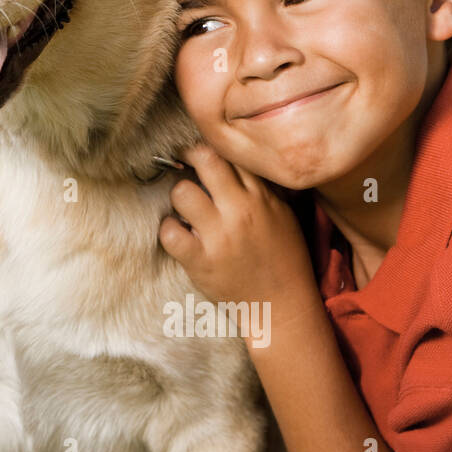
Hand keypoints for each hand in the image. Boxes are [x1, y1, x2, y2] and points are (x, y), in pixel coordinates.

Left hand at [157, 144, 315, 312]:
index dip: (211, 146)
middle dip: (188, 157)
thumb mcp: (283, 215)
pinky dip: (168, 230)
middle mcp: (240, 211)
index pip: (231, 154)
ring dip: (178, 196)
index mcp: (261, 197)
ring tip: (185, 207)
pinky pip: (170, 232)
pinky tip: (178, 234)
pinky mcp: (201, 260)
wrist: (282, 305)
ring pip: (182, 192)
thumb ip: (260, 188)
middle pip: (205, 160)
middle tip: (181, 164)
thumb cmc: (283, 259)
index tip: (200, 151)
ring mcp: (219, 236)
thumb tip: (236, 163)